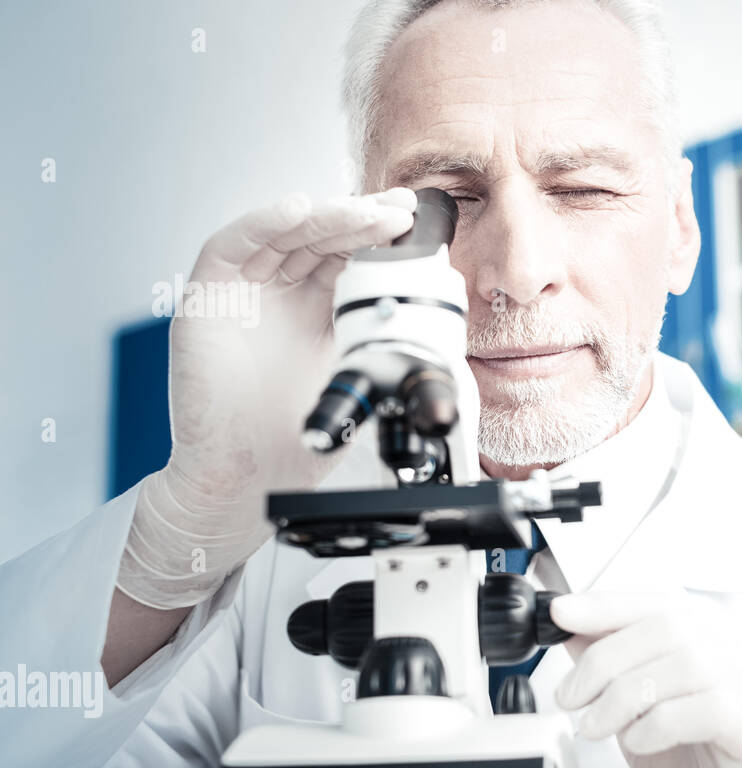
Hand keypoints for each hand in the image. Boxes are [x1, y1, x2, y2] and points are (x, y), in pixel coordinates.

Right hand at [117, 189, 417, 607]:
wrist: (248, 478)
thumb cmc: (297, 438)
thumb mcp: (356, 373)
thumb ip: (378, 332)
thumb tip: (428, 301)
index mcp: (317, 307)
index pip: (349, 253)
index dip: (379, 234)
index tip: (415, 219)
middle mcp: (280, 291)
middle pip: (321, 236)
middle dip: (363, 219)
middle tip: (400, 211)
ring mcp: (243, 290)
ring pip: (285, 234)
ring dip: (327, 216)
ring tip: (367, 212)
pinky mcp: (207, 296)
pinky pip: (231, 245)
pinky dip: (263, 222)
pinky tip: (298, 210)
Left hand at [549, 591, 741, 767]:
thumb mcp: (639, 717)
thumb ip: (615, 674)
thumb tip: (573, 633)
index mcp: (710, 646)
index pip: (659, 603)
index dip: (608, 604)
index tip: (563, 613)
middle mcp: (738, 660)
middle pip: (671, 625)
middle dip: (605, 657)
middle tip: (571, 695)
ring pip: (690, 661)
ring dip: (625, 693)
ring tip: (596, 726)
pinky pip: (712, 708)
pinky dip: (661, 722)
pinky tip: (638, 742)